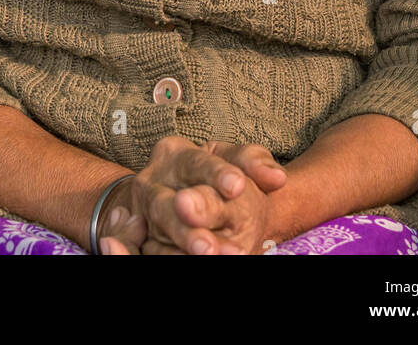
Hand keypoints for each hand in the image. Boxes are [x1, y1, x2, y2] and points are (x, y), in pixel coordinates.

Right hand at [97, 135, 286, 255]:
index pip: (197, 163)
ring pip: (157, 234)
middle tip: (209, 244)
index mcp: (175, 154)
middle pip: (164, 204)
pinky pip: (147, 253)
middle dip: (185, 226)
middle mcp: (152, 183)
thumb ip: (253, 163)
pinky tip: (185, 262)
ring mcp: (142, 215)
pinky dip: (164, 257)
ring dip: (181, 248)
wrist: (181, 197)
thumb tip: (277, 178)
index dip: (217, 175)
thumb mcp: (232, 160)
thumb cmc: (216, 176)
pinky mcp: (141, 240)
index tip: (239, 185)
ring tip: (210, 255)